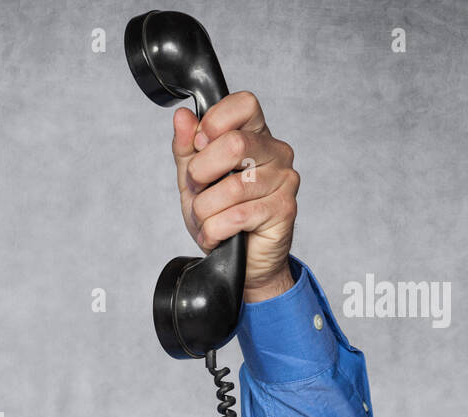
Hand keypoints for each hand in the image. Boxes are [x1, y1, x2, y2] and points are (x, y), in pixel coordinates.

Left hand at [171, 91, 298, 302]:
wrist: (240, 262)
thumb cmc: (221, 216)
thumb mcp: (194, 181)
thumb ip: (186, 148)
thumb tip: (182, 116)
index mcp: (255, 134)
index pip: (244, 104)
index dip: (214, 122)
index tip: (199, 146)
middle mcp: (276, 151)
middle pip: (234, 144)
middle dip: (201, 173)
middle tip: (199, 191)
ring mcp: (285, 179)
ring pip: (231, 188)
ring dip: (205, 211)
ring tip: (207, 220)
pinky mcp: (284, 209)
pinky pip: (237, 216)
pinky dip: (214, 231)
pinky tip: (217, 235)